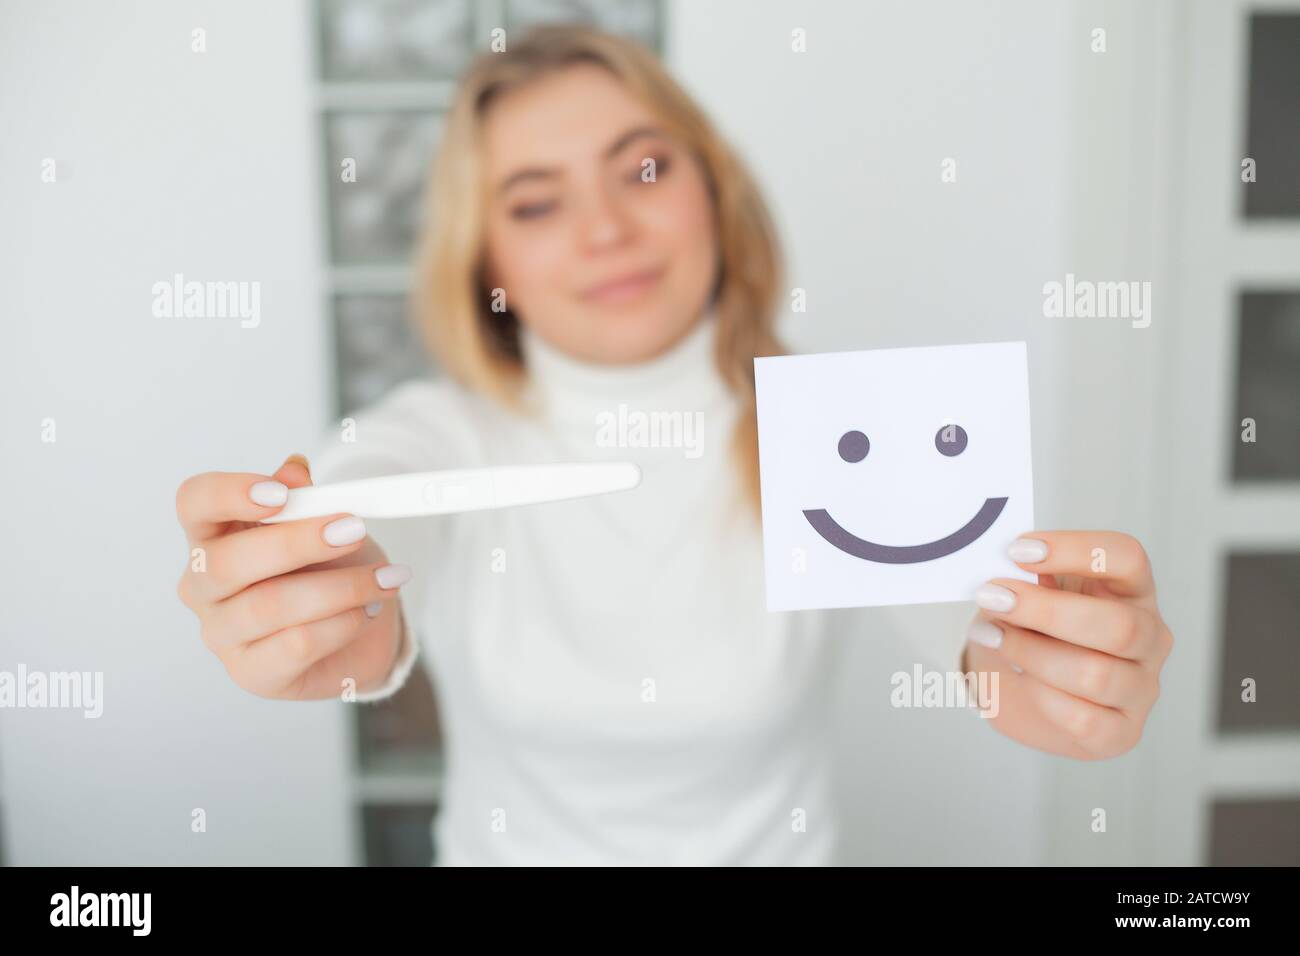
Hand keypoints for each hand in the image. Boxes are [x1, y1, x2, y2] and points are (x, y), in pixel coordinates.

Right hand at [175, 454, 410, 699]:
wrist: (362, 626)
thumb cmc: (331, 567)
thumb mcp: (325, 523)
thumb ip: (305, 498)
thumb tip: (294, 469)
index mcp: (212, 535)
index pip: (194, 502)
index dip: (228, 493)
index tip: (281, 492)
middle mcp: (204, 585)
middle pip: (228, 561)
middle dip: (298, 542)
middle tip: (354, 529)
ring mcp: (222, 634)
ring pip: (270, 605)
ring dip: (341, 587)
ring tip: (385, 577)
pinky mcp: (253, 673)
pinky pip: (297, 644)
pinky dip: (343, 623)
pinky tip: (369, 610)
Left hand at [962, 531, 1172, 758]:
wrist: (1029, 689)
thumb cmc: (1038, 630)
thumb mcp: (1036, 593)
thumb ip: (1026, 579)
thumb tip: (1001, 575)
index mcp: (1133, 590)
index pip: (1128, 558)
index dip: (1074, 550)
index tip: (1019, 550)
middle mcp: (1150, 638)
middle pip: (1119, 624)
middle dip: (1045, 610)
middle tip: (992, 596)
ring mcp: (1141, 688)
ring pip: (1096, 674)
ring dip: (1031, 652)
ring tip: (989, 636)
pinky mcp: (1121, 732)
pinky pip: (1083, 718)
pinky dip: (1040, 695)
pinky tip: (1015, 676)